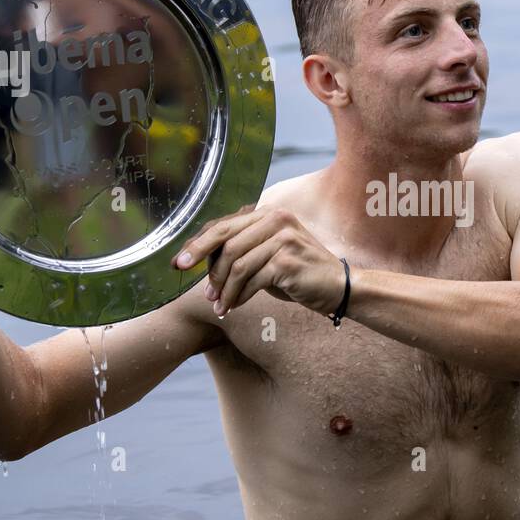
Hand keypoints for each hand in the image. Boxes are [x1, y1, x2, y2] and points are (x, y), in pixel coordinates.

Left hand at [172, 206, 344, 317]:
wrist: (340, 288)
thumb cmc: (300, 274)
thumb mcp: (270, 255)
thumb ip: (243, 250)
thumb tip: (203, 260)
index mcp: (269, 214)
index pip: (225, 225)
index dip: (198, 243)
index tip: (179, 261)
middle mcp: (276, 219)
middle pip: (226, 240)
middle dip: (203, 263)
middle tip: (191, 282)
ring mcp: (283, 238)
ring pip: (237, 264)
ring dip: (223, 289)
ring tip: (218, 305)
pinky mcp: (287, 260)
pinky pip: (251, 280)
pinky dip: (238, 296)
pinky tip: (233, 306)